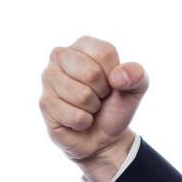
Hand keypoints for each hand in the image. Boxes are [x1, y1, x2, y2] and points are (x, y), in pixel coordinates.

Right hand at [40, 35, 147, 181]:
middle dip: (102, 92)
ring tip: (88, 107)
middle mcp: (61, 55)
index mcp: (84, 44)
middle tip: (98, 96)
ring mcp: (49, 78)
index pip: (105, 53)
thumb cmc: (115, 105)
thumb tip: (118, 77)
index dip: (114, 75)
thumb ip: (137, 75)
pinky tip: (78, 119)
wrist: (102, 137)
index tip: (111, 83)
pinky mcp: (44, 103)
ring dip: (92, 108)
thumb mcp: (135, 88)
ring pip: (82, 96)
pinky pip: (75, 116)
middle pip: (92, 73)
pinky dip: (83, 122)